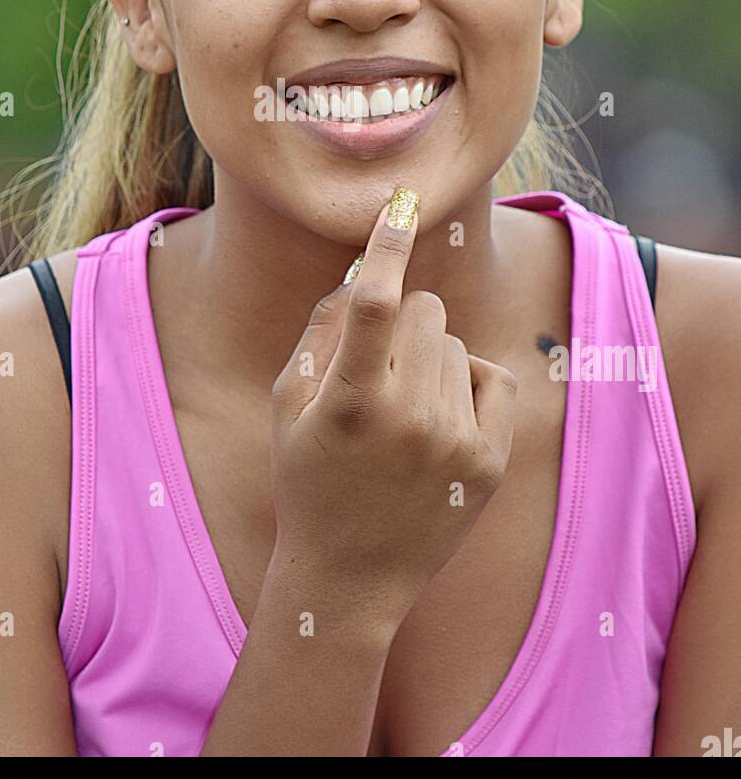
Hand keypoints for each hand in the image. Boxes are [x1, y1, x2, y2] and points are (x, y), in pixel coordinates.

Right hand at [268, 189, 517, 628]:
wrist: (349, 579)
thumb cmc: (307, 480)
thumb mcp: (288, 406)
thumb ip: (322, 333)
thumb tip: (366, 274)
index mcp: (348, 402)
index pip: (376, 302)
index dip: (388, 243)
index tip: (402, 199)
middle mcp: (408, 418)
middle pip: (424, 309)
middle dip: (400, 322)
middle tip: (376, 369)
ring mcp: (455, 440)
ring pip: (454, 343)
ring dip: (428, 359)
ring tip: (400, 412)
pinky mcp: (490, 459)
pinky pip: (490, 375)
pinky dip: (465, 383)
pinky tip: (438, 421)